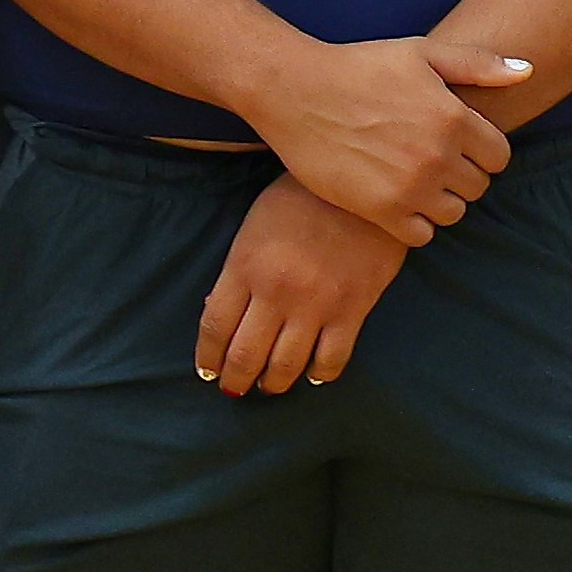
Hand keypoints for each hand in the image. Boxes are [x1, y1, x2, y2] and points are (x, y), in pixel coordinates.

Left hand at [197, 177, 408, 394]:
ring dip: (273, 384)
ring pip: (285, 366)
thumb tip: (220, 310)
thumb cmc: (302, 196)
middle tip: (234, 388)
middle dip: (235, 379)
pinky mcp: (353, 309)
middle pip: (245, 354)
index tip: (208, 370)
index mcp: (246, 265)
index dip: (208, 357)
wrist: (363, 184)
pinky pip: (332, 359)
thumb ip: (238, 269)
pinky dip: (319, 374)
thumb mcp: (255, 224)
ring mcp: (316, 304)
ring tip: (269, 385)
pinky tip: (313, 374)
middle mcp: (276, 291)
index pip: (215, 327)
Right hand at [243, 37, 525, 245]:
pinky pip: (421, 235)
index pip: (500, 157)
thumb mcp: (422, 52)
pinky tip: (399, 198)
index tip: (461, 143)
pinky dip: (415, 222)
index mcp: (454, 117)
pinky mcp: (379, 210)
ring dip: (441, 200)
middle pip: (478, 187)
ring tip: (416, 179)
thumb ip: (478, 64)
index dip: (484, 151)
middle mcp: (437, 155)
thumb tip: (527, 71)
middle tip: (434, 159)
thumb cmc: (360, 67)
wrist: (297, 91)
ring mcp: (409, 186)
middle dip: (463, 175)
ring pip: (453, 213)